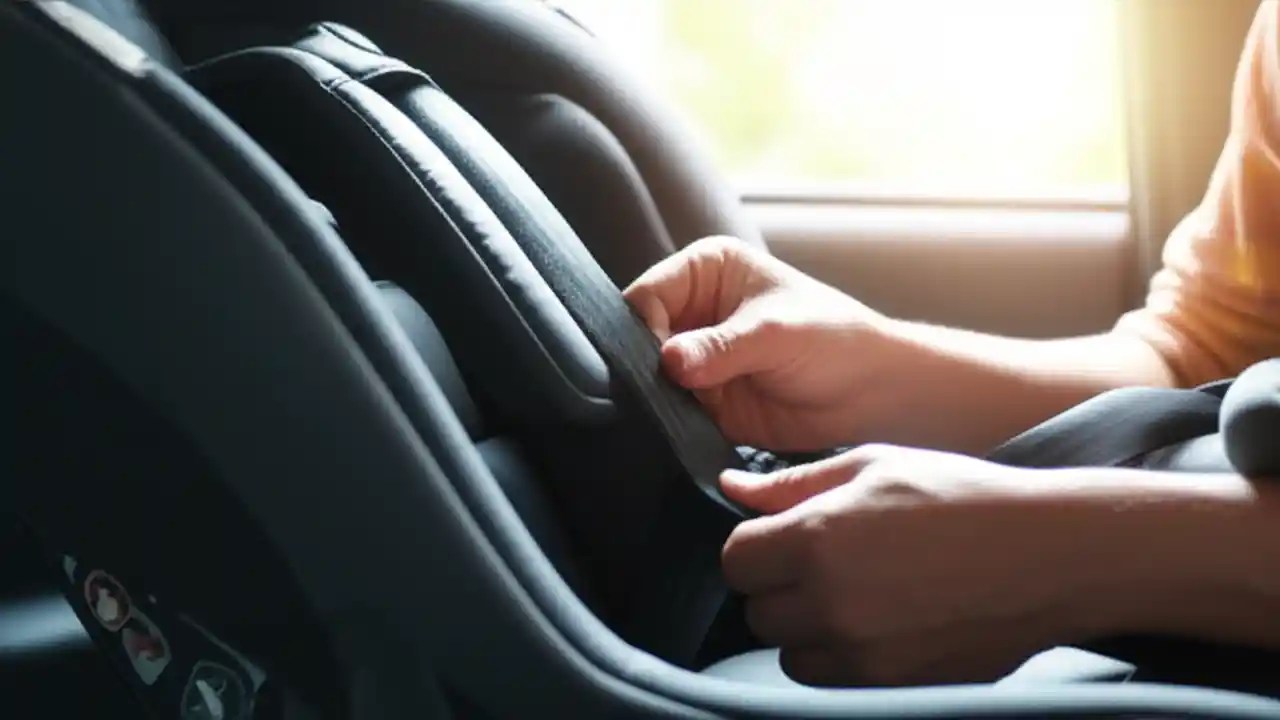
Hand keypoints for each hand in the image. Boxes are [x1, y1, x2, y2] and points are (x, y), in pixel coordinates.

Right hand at [623, 236, 884, 450]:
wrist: (871, 393)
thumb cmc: (834, 340)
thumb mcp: (776, 334)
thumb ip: (721, 348)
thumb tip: (671, 362)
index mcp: (706, 271)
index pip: (648, 294)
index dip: (643, 328)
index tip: (658, 361)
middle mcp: (694, 310)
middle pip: (639, 336)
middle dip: (644, 364)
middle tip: (660, 390)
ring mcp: (696, 357)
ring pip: (649, 376)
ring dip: (656, 395)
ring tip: (673, 409)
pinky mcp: (703, 399)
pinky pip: (670, 408)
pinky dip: (670, 419)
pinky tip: (679, 427)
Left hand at [720, 444, 1096, 685]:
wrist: (1046, 554)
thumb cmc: (962, 498)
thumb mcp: (874, 466)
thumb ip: (792, 483)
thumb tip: (733, 486)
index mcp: (817, 537)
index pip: (735, 559)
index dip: (755, 546)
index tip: (780, 538)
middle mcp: (829, 600)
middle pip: (755, 610)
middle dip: (777, 587)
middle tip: (821, 564)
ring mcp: (859, 650)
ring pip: (787, 651)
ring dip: (804, 628)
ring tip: (852, 594)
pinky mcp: (888, 682)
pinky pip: (828, 678)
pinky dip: (838, 655)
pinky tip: (876, 621)